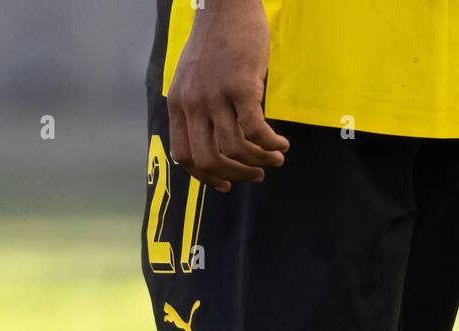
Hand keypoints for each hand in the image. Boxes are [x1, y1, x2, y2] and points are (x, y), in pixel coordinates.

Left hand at [166, 0, 289, 191]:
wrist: (227, 4)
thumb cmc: (216, 41)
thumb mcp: (194, 78)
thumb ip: (200, 109)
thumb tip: (220, 144)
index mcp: (178, 103)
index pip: (184, 155)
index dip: (205, 177)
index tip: (225, 185)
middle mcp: (192, 102)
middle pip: (208, 159)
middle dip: (234, 175)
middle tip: (255, 176)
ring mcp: (215, 95)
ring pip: (234, 148)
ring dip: (259, 161)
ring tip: (275, 159)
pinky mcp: (240, 86)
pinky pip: (255, 131)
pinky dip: (270, 144)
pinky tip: (281, 144)